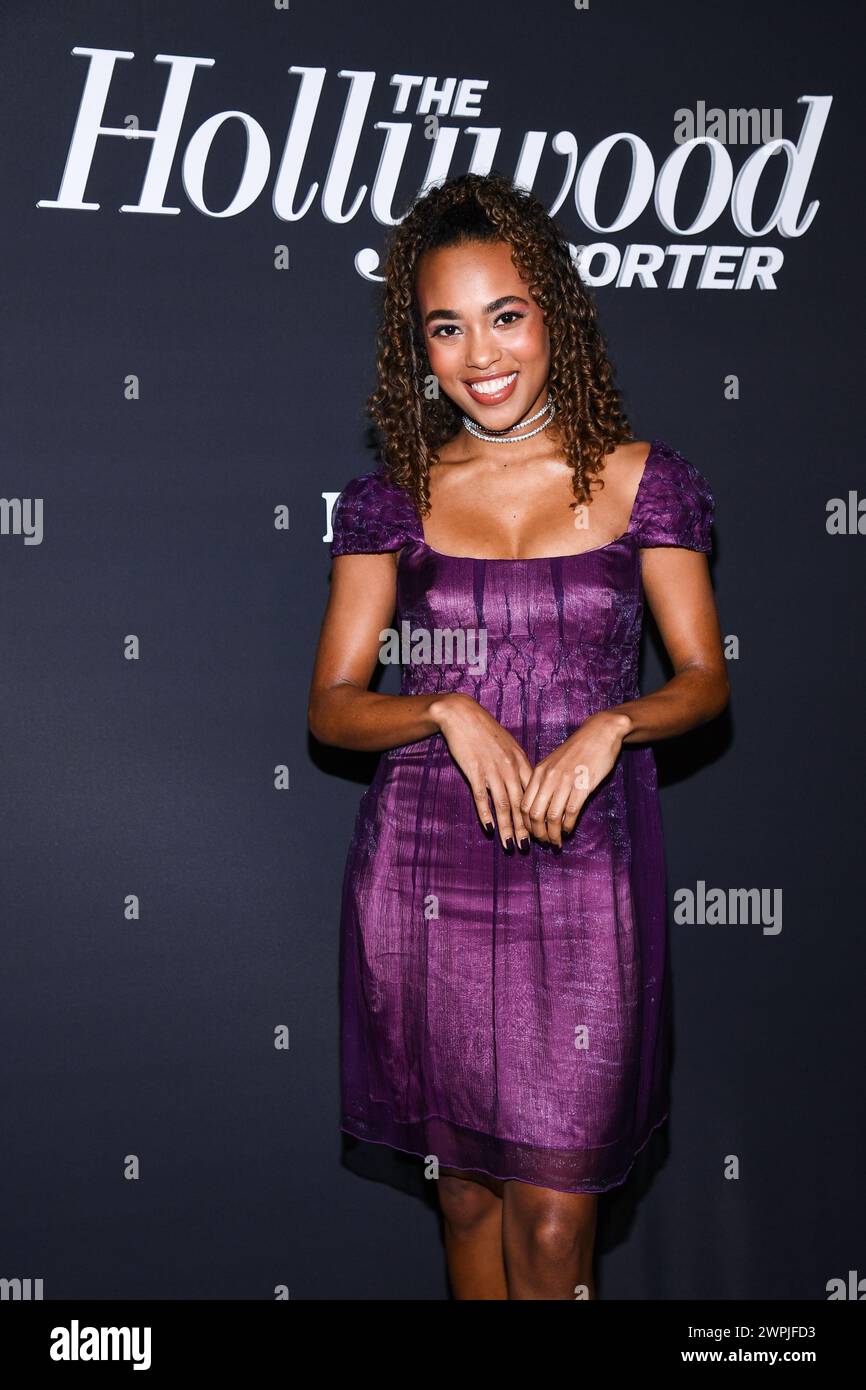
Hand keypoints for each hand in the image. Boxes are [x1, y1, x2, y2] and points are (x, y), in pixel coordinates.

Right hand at [432, 693, 533, 849]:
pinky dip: (486, 814)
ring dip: (507, 827)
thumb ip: (518, 766)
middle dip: (525, 828)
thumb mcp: (509, 746)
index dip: (537, 814)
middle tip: (529, 847)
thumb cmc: (487, 731)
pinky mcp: (475, 771)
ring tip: (510, 845)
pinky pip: (482, 796)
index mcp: (521, 762)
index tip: (541, 831)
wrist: (464, 715)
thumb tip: (527, 786)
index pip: (534, 794)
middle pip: (521, 804)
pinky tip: (489, 828)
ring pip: (503, 804)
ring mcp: (492, 770)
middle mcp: (510, 768)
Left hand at [520, 711, 630, 847]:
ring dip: (553, 834)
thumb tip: (539, 806)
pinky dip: (567, 826)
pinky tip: (568, 831)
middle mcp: (549, 778)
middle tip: (544, 842)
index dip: (525, 824)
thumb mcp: (553, 763)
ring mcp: (565, 782)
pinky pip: (570, 812)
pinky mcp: (582, 786)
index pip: (524, 804)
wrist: (599, 733)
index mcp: (539, 772)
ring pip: (552, 817)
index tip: (531, 833)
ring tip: (556, 842)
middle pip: (534, 814)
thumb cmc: (577, 750)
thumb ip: (544, 781)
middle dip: (537, 833)